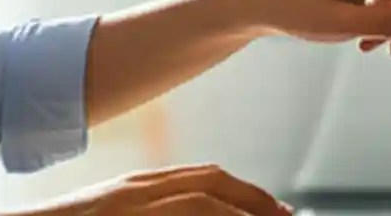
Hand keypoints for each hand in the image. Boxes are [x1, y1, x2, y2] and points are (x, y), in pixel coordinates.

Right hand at [15, 164, 292, 214]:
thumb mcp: (114, 213)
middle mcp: (135, 190)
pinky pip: (180, 215)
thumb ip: (150, 209)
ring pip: (200, 198)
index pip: (202, 178)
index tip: (276, 209)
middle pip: (209, 182)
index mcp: (135, 187)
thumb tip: (192, 211)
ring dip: (242, 210)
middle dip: (254, 198)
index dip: (245, 192)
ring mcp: (127, 204)